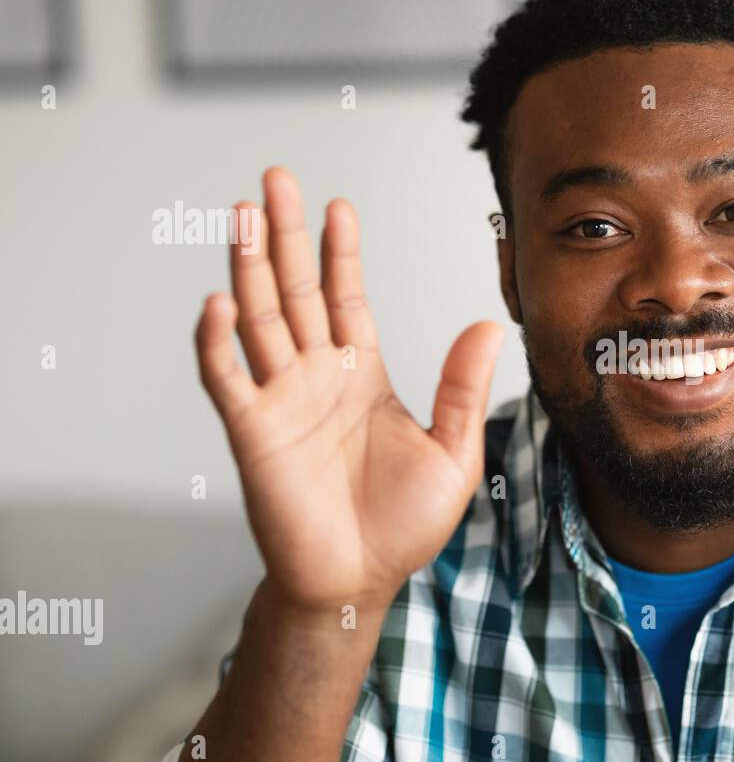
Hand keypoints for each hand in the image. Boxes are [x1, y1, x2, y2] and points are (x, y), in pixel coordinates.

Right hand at [194, 167, 503, 612]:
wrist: (360, 581)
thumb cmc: (403, 524)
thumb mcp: (453, 451)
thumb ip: (462, 387)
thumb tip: (488, 326)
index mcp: (362, 375)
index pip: (346, 298)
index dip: (341, 253)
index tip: (339, 206)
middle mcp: (317, 377)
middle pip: (296, 292)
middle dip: (287, 236)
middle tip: (275, 180)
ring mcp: (281, 401)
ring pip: (259, 320)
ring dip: (250, 267)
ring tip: (244, 215)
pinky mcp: (252, 434)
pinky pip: (228, 379)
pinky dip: (218, 342)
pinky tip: (219, 302)